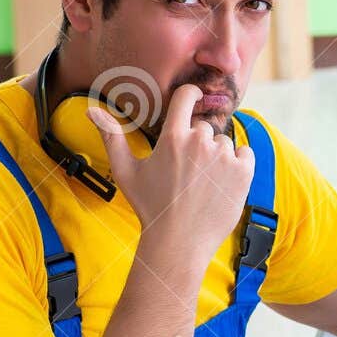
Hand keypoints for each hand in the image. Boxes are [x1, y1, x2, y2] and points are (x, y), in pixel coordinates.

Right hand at [87, 84, 254, 260]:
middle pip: (203, 128)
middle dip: (197, 144)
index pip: (186, 96)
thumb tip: (91, 112)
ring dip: (216, 157)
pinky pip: (245, 154)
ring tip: (202, 183)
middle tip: (187, 173)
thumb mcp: (126, 171)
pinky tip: (221, 183)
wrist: (179, 241)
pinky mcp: (243, 172)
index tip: (192, 97)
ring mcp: (223, 156)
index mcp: (172, 137)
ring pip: (223, 143)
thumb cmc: (150, 207)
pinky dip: (238, 165)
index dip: (190, 94)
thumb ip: (111, 137)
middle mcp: (200, 142)